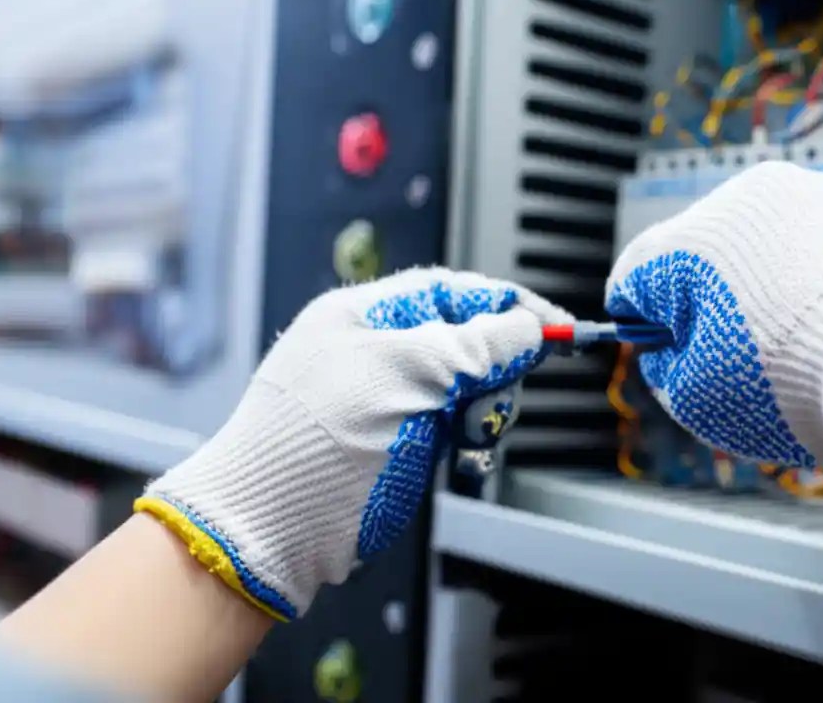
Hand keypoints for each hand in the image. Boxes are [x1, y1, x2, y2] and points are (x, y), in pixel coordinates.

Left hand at [136, 268, 570, 619]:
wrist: (266, 530)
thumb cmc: (315, 443)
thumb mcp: (408, 374)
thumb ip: (476, 346)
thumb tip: (528, 329)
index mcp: (365, 315)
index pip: (455, 292)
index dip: (509, 307)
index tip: (556, 330)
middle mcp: (373, 354)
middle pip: (466, 342)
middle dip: (494, 369)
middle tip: (493, 399)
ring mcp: (382, 404)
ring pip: (464, 392)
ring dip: (481, 413)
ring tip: (466, 438)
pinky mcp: (391, 449)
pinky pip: (449, 432)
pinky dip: (466, 445)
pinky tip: (461, 461)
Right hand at [606, 162, 822, 542]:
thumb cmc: (797, 386)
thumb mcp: (695, 399)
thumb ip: (663, 364)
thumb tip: (669, 345)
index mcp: (688, 242)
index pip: (635, 278)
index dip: (645, 326)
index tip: (668, 354)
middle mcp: (741, 199)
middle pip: (694, 256)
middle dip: (705, 304)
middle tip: (739, 360)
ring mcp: (804, 194)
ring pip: (753, 246)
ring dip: (757, 288)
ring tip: (793, 343)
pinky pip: (806, 241)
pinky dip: (807, 276)